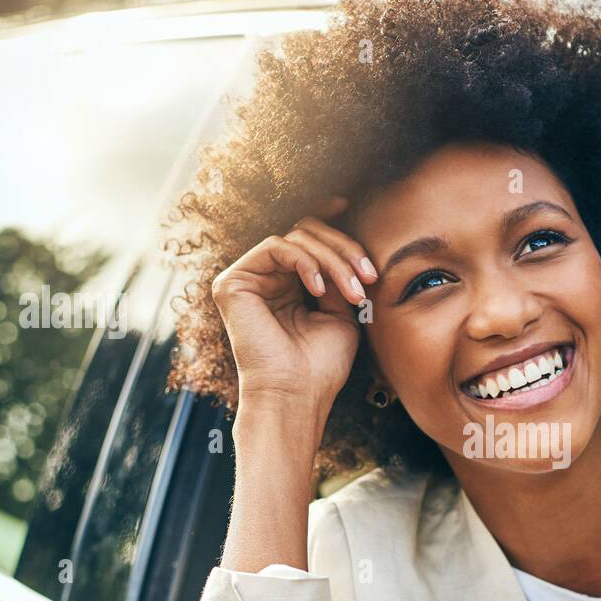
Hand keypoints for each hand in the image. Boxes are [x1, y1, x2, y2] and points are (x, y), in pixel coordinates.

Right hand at [209, 196, 376, 407]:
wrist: (296, 395)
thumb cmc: (321, 365)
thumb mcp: (342, 313)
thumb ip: (339, 277)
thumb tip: (344, 246)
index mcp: (288, 287)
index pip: (309, 242)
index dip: (330, 224)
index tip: (351, 206)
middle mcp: (264, 279)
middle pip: (306, 234)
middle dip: (344, 250)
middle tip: (368, 277)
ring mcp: (247, 279)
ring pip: (296, 238)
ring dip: (333, 260)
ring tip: (354, 292)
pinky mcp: (232, 282)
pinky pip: (276, 247)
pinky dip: (305, 261)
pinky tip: (319, 288)